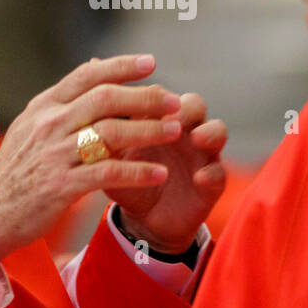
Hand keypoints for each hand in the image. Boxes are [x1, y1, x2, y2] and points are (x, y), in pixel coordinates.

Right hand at [0, 54, 185, 265]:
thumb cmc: (16, 169)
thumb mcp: (32, 124)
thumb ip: (65, 97)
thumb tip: (95, 64)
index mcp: (44, 106)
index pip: (87, 75)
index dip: (121, 66)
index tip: (151, 63)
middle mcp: (49, 124)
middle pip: (105, 99)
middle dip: (145, 98)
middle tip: (175, 101)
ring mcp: (55, 154)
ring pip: (111, 133)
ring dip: (149, 131)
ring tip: (176, 131)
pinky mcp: (61, 185)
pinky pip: (108, 172)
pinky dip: (137, 171)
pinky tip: (159, 174)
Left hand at [108, 92, 227, 253]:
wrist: (143, 220)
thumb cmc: (126, 179)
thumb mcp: (110, 156)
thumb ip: (101, 129)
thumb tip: (89, 87)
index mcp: (158, 120)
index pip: (162, 95)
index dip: (156, 94)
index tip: (145, 98)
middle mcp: (184, 131)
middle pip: (195, 104)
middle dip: (187, 106)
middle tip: (175, 115)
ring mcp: (201, 154)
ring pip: (217, 131)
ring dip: (209, 131)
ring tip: (197, 139)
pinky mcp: (212, 182)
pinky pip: (219, 173)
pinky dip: (212, 173)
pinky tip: (200, 178)